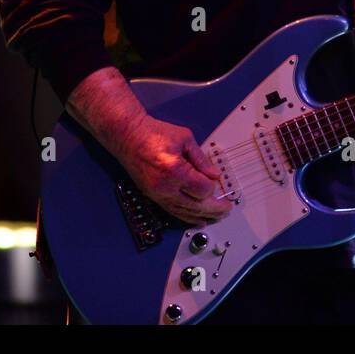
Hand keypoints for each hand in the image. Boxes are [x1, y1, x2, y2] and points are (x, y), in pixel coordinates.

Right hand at [118, 115, 233, 225]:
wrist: (127, 136)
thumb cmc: (153, 133)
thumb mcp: (184, 138)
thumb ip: (201, 158)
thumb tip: (214, 174)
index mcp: (175, 170)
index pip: (203, 189)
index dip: (214, 187)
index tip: (218, 182)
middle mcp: (166, 186)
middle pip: (197, 206)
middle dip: (215, 209)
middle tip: (227, 208)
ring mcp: (158, 194)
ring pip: (185, 213)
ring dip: (203, 216)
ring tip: (217, 217)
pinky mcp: (153, 196)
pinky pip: (173, 212)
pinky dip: (188, 218)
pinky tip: (198, 220)